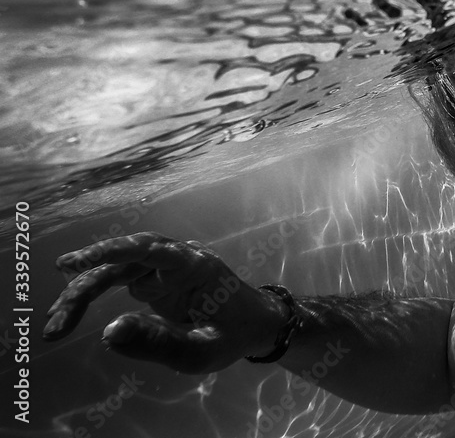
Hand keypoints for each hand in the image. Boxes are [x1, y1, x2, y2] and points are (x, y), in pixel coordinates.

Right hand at [44, 232, 286, 373]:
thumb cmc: (233, 335)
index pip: (152, 249)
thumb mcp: (201, 351)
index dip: (116, 250)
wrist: (254, 324)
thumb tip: (109, 332)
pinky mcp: (154, 279)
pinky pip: (116, 279)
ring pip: (114, 270)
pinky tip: (67, 314)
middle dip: (86, 282)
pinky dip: (91, 295)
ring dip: (82, 292)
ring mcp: (163, 268)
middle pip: (124, 260)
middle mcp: (176, 259)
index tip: (79, 262)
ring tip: (55, 327)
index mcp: (196, 267)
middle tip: (55, 318)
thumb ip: (159, 343)